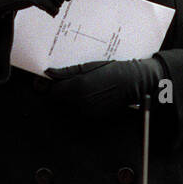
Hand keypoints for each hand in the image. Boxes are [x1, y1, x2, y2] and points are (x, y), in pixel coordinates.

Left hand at [44, 55, 163, 119]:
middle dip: (58, 96)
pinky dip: (78, 107)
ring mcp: (88, 111)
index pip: (52, 93)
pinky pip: (79, 113)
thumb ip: (66, 72)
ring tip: (78, 91)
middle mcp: (80, 102)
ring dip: (67, 103)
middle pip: (58, 103)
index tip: (52, 83)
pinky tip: (88, 97)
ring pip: (67, 110)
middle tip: (63, 86)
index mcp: (77, 87)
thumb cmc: (112, 70)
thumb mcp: (88, 66)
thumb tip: (49, 73)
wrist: (133, 82)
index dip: (51, 88)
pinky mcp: (95, 117)